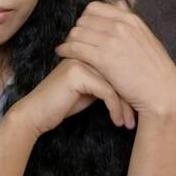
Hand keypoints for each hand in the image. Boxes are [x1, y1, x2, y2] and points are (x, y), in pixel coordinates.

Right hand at [12, 57, 136, 136]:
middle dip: (132, 98)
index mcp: (91, 51)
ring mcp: (81, 60)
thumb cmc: (63, 103)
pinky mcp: (78, 73)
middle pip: (120, 73)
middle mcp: (87, 51)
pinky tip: (117, 122)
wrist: (37, 113)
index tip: (138, 108)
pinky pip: (107, 92)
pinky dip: (115, 109)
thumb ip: (107, 80)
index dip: (131, 88)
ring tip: (129, 124)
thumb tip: (132, 87)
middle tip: (137, 118)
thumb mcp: (90, 89)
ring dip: (126, 107)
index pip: (120, 65)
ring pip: (116, 83)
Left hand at [54, 0, 175, 119]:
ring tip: (66, 48)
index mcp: (131, 19)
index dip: (85, 18)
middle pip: (83, 19)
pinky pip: (76, 48)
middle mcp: (120, 26)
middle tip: (73, 40)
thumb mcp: (146, 38)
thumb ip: (130, 21)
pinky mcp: (104, 59)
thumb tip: (119, 3)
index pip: (95, 8)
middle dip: (76, 29)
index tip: (84, 29)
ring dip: (69, 40)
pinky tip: (62, 54)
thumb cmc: (155, 70)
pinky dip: (65, 50)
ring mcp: (112, 41)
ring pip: (77, 32)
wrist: (161, 92)